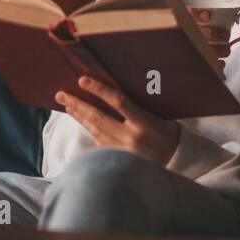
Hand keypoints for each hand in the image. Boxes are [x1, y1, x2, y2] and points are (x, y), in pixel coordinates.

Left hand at [55, 75, 182, 166]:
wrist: (178, 160)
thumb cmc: (170, 131)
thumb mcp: (162, 115)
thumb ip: (141, 104)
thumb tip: (116, 88)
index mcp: (145, 123)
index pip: (119, 102)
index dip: (99, 90)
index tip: (83, 80)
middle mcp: (132, 138)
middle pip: (99, 118)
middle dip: (78, 104)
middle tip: (61, 94)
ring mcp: (124, 151)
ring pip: (95, 130)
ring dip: (79, 116)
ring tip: (68, 104)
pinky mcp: (119, 159)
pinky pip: (99, 142)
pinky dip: (88, 129)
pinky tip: (81, 120)